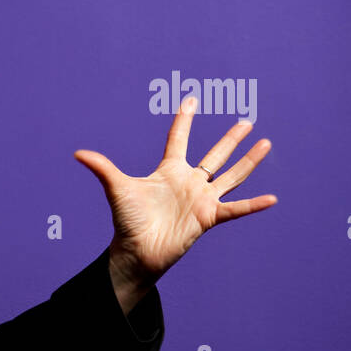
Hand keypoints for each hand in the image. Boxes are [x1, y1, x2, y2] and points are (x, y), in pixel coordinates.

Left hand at [73, 95, 276, 286]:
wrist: (136, 251)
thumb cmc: (128, 220)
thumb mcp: (118, 189)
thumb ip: (103, 168)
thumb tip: (77, 153)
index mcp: (169, 171)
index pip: (179, 139)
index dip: (184, 119)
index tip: (191, 98)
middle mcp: (189, 182)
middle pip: (214, 155)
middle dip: (231, 138)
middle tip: (247, 121)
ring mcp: (201, 199)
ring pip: (231, 175)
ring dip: (249, 161)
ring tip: (266, 143)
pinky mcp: (209, 217)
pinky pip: (236, 209)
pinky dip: (253, 205)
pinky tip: (272, 198)